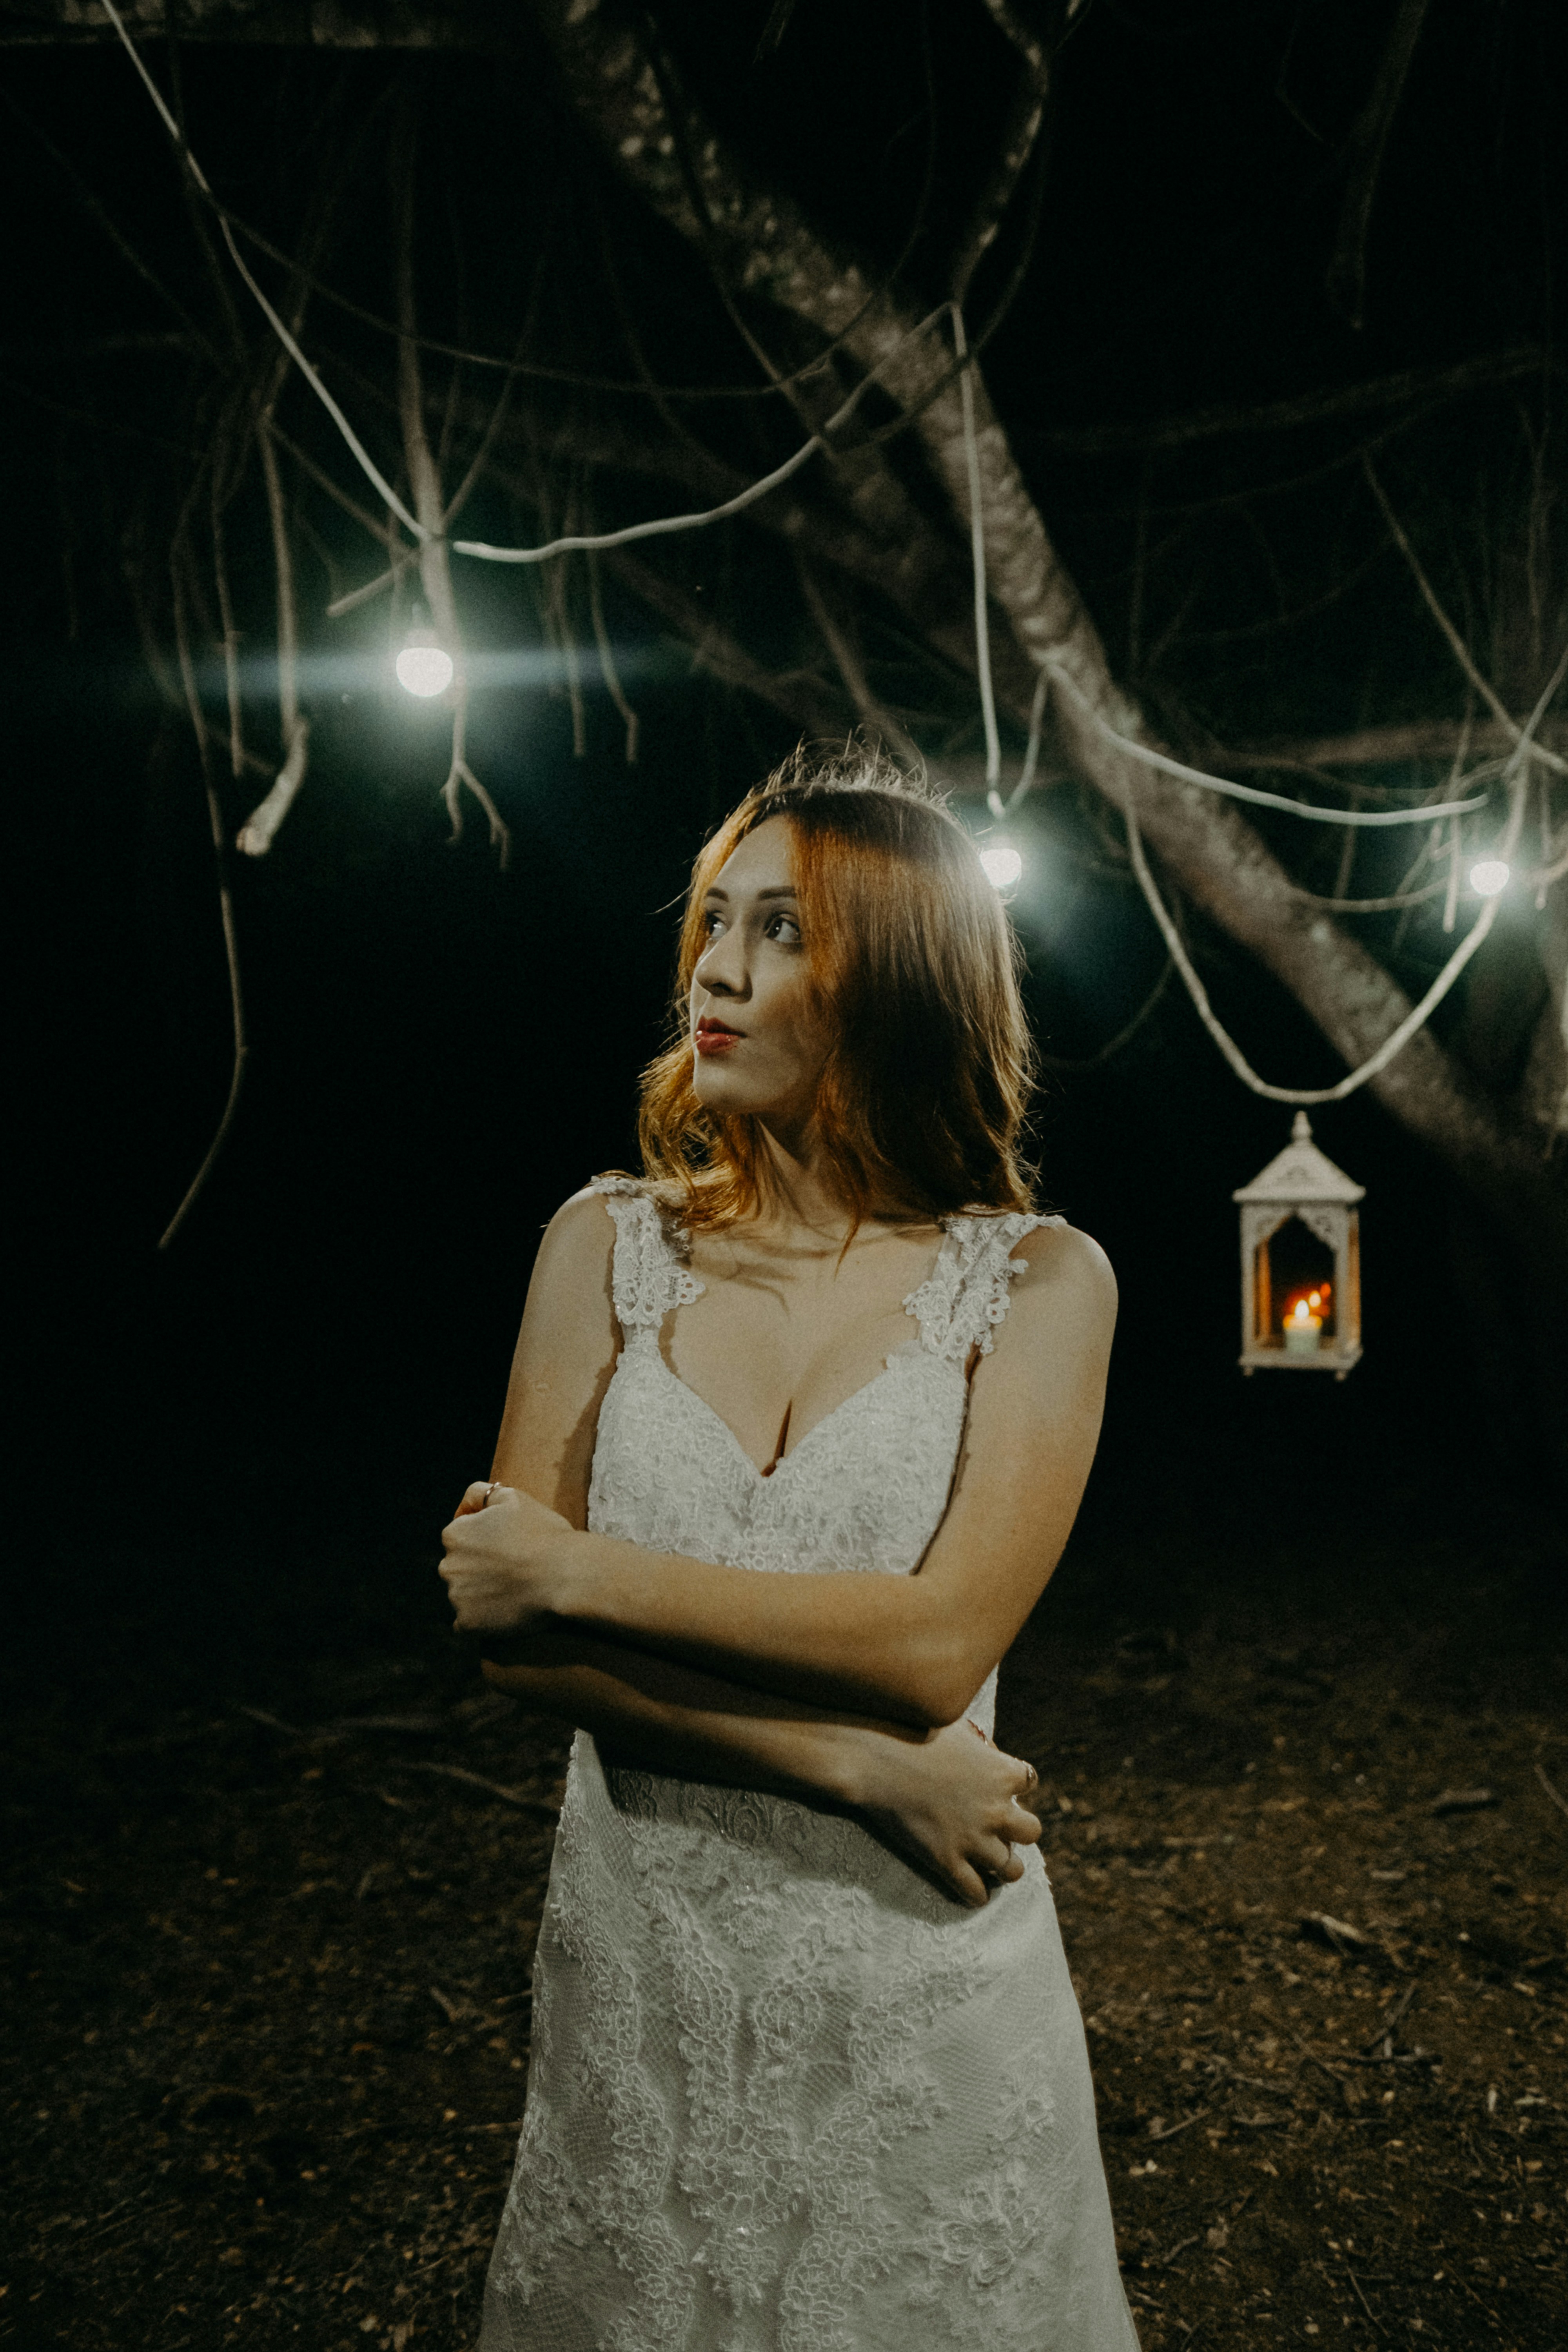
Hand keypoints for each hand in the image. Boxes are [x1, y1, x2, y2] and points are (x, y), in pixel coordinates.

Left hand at [439, 1481, 575, 1634]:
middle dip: (478, 1569)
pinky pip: (468, 1624)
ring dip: (481, 1595)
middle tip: (513, 1571)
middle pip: (459, 1568)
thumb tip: (464, 1506)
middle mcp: (448, 1566)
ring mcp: (457, 1598)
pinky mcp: (468, 1625)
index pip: (460, 1539)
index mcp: (454, 1535)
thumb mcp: (513, 1498)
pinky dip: (482, 1621)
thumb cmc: (543, 1534)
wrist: (565, 1575)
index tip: (508, 1548)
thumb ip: (480, 1493)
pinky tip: (506, 1612)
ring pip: (464, 1596)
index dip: (485, 1543)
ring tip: (514, 1592)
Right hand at [853, 1717, 1042, 1909]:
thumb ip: (977, 1745)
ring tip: (994, 1865)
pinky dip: (977, 1894)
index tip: (1003, 1787)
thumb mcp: (956, 1728)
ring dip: (1005, 1867)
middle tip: (1001, 1829)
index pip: (1031, 1780)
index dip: (1018, 1785)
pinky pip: (976, 1892)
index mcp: (1002, 1773)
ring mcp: (973, 1839)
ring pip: (1012, 1869)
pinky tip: (973, 1889)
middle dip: (1019, 1831)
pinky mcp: (947, 1861)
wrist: (875, 1759)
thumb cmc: (912, 1732)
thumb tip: (982, 1748)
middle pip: (1032, 1831)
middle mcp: (996, 1810)